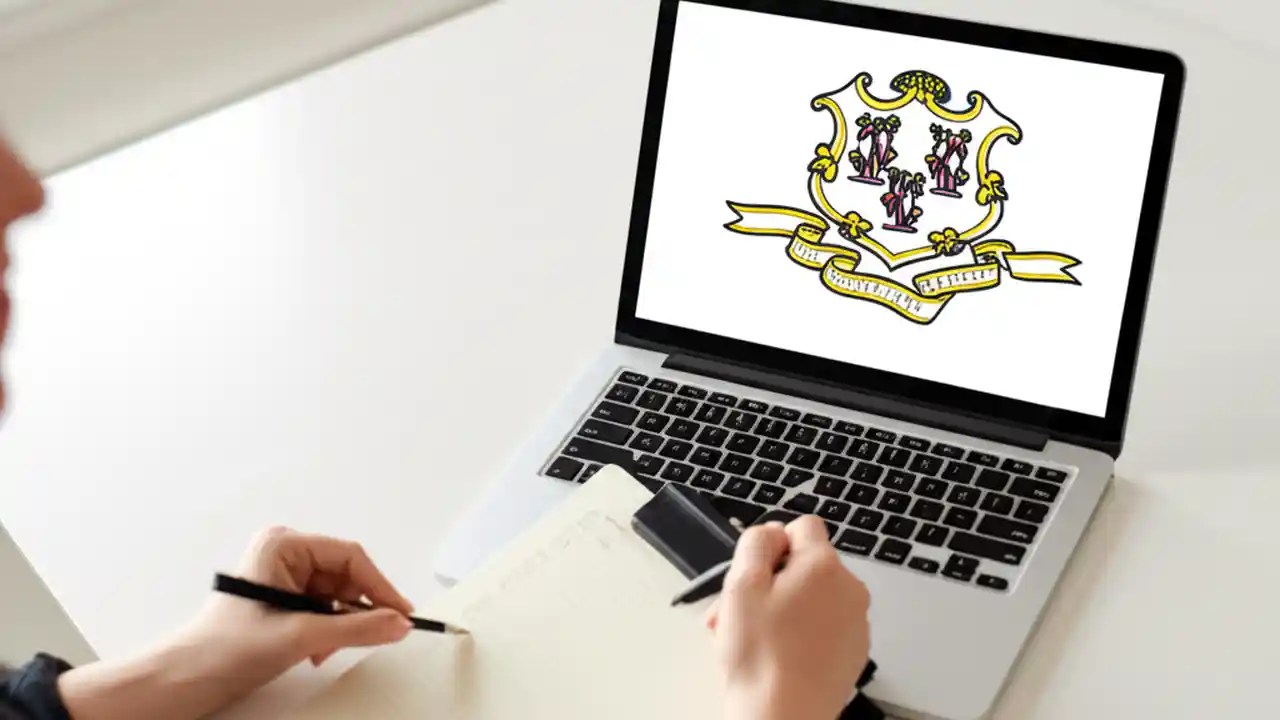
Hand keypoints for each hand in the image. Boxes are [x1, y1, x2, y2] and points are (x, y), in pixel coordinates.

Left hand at [186, 525, 415, 675]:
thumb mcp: (300, 637)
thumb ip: (356, 629)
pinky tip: (315, 652)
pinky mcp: (283, 603)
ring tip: (324, 651)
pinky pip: (324, 612)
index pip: (349, 558)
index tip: (402, 614)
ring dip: (340, 627)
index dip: (380, 586)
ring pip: (338, 598)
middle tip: (372, 636)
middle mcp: (285, 556)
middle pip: (346, 578)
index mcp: (284, 546)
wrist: (185, 681)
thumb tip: (399, 624)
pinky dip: (328, 634)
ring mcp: (284, 579)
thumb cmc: (224, 649)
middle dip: (355, 611)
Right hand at [707, 517, 870, 719]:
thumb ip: (756, 542)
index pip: (802, 526)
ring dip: (780, 609)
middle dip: (770, 582)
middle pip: (805, 565)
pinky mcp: (852, 650)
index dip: (771, 544)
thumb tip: (772, 532)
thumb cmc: (761, 659)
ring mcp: (855, 622)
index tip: (756, 571)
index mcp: (824, 566)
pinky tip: (775, 654)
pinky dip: (798, 633)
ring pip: (811, 597)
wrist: (784, 717)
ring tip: (753, 638)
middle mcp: (849, 589)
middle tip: (739, 611)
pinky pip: (823, 625)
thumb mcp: (741, 584)